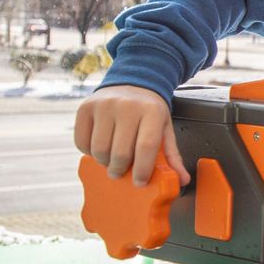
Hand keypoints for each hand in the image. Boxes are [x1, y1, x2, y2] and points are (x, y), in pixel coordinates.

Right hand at [73, 84, 188, 186]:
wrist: (133, 82)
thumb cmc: (150, 111)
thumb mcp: (165, 128)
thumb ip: (173, 155)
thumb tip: (182, 179)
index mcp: (151, 111)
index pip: (146, 147)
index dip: (142, 169)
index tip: (139, 181)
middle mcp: (127, 106)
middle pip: (120, 153)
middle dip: (121, 170)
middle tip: (122, 171)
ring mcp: (104, 105)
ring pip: (99, 150)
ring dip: (105, 162)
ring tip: (112, 158)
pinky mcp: (85, 108)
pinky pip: (82, 142)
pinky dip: (89, 152)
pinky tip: (100, 146)